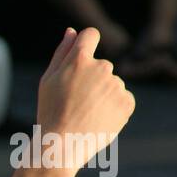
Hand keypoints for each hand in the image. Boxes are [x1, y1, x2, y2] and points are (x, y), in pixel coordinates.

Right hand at [36, 27, 135, 167]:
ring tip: (85, 114)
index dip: (86, 44)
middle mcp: (102, 68)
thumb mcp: (48, 80)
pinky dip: (112, 107)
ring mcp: (117, 85)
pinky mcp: (127, 102)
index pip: (90, 35)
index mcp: (80, 59)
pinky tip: (98, 119)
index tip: (79, 62)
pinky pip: (122, 98)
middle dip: (90, 79)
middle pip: (100, 65)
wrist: (62, 146)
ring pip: (111, 84)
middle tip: (74, 102)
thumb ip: (62, 53)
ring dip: (101, 95)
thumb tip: (72, 31)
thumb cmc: (50, 112)